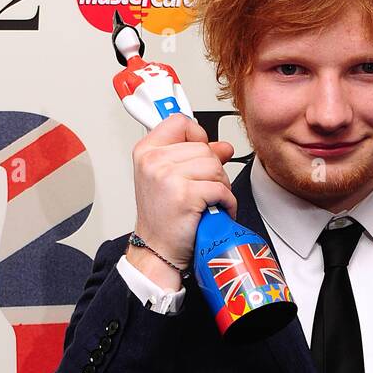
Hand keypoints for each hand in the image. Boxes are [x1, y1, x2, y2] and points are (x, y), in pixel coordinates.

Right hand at [131, 113, 238, 283]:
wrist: (157, 251)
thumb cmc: (162, 219)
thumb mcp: (169, 180)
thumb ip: (194, 157)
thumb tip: (223, 146)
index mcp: (146, 152)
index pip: (180, 122)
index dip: (196, 135)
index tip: (199, 149)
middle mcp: (154, 161)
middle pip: (203, 146)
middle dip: (213, 169)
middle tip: (204, 188)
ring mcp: (168, 177)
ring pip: (215, 166)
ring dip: (221, 186)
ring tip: (209, 200)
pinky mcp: (185, 195)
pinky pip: (221, 188)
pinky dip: (226, 202)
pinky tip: (215, 210)